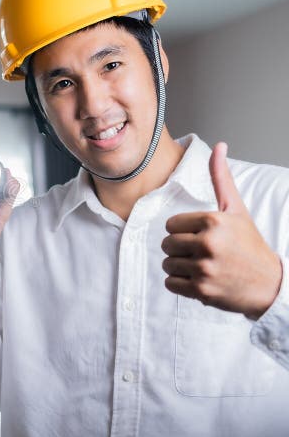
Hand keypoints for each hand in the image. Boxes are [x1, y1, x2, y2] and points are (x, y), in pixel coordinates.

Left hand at [161, 142, 282, 319]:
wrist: (269, 284)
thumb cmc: (249, 244)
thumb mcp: (236, 209)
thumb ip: (221, 178)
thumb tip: (219, 145)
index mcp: (213, 221)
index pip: (171, 225)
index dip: (183, 232)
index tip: (201, 236)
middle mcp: (208, 243)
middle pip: (166, 244)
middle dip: (180, 250)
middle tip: (203, 254)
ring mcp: (205, 268)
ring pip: (167, 264)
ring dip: (180, 267)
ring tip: (202, 266)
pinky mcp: (201, 290)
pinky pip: (171, 284)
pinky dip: (181, 284)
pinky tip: (200, 280)